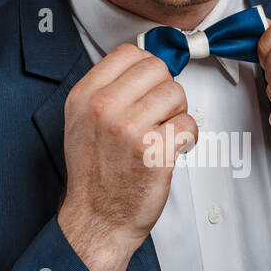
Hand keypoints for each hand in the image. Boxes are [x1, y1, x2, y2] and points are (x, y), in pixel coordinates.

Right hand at [58, 43, 196, 255]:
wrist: (97, 218)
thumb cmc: (94, 175)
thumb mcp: (82, 122)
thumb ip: (105, 91)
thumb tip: (140, 67)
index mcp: (84, 96)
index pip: (127, 53)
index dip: (146, 67)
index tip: (149, 84)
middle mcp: (104, 108)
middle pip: (156, 68)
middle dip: (165, 89)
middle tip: (159, 113)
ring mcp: (129, 128)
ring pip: (176, 93)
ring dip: (177, 114)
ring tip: (163, 133)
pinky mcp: (154, 150)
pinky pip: (188, 123)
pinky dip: (188, 137)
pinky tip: (172, 148)